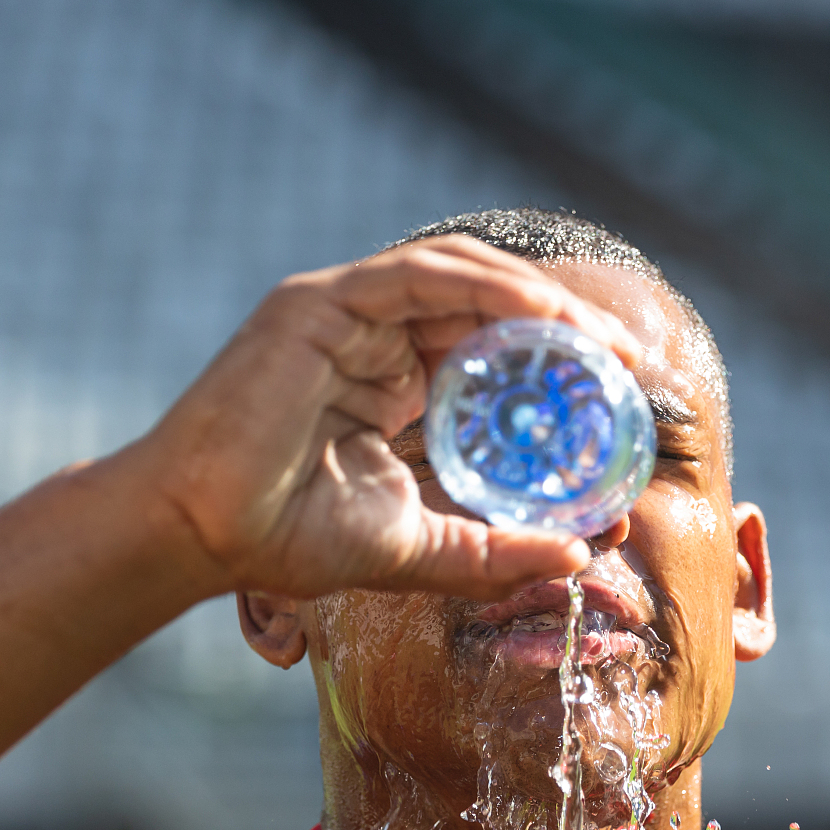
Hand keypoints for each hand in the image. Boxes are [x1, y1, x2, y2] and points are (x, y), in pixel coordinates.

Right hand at [132, 235, 641, 600]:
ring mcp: (347, 315)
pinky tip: (541, 315)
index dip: (558, 367)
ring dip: (538, 303)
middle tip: (629, 363)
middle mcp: (374, 339)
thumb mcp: (417, 547)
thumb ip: (492, 549)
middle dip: (565, 328)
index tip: (622, 400)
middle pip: (488, 308)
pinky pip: (420, 275)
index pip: (492, 353)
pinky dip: (487, 286)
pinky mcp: (321, 302)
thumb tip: (578, 555)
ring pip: (462, 278)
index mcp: (393, 383)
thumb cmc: (287, 539)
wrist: (201, 534)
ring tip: (596, 339)